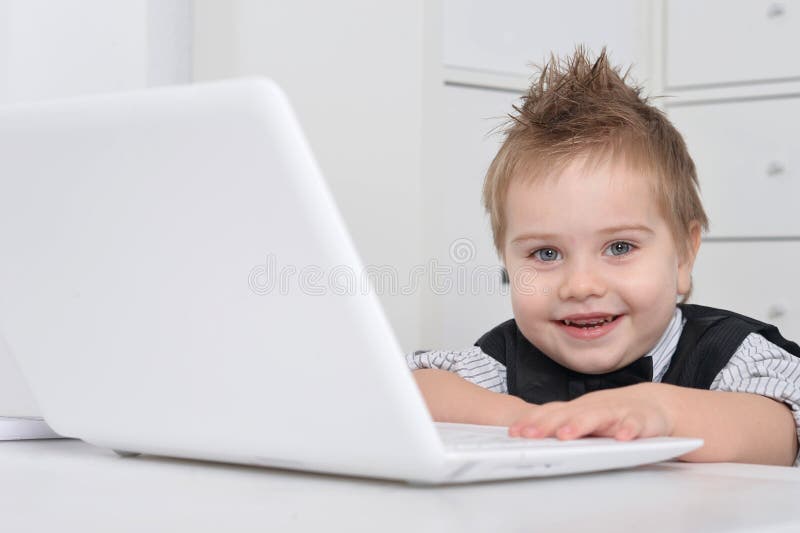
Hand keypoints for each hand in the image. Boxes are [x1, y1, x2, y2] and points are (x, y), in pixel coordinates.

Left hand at [508, 383, 675, 440]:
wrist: (652, 405)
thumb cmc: (612, 414)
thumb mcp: (584, 419)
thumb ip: (561, 426)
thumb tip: (529, 438)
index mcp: (578, 409)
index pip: (550, 413)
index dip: (532, 422)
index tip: (514, 433)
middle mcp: (593, 408)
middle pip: (567, 414)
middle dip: (547, 424)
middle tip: (530, 435)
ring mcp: (617, 412)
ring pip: (597, 417)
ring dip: (580, 424)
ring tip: (565, 435)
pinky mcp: (641, 420)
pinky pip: (634, 424)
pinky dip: (628, 429)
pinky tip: (621, 437)